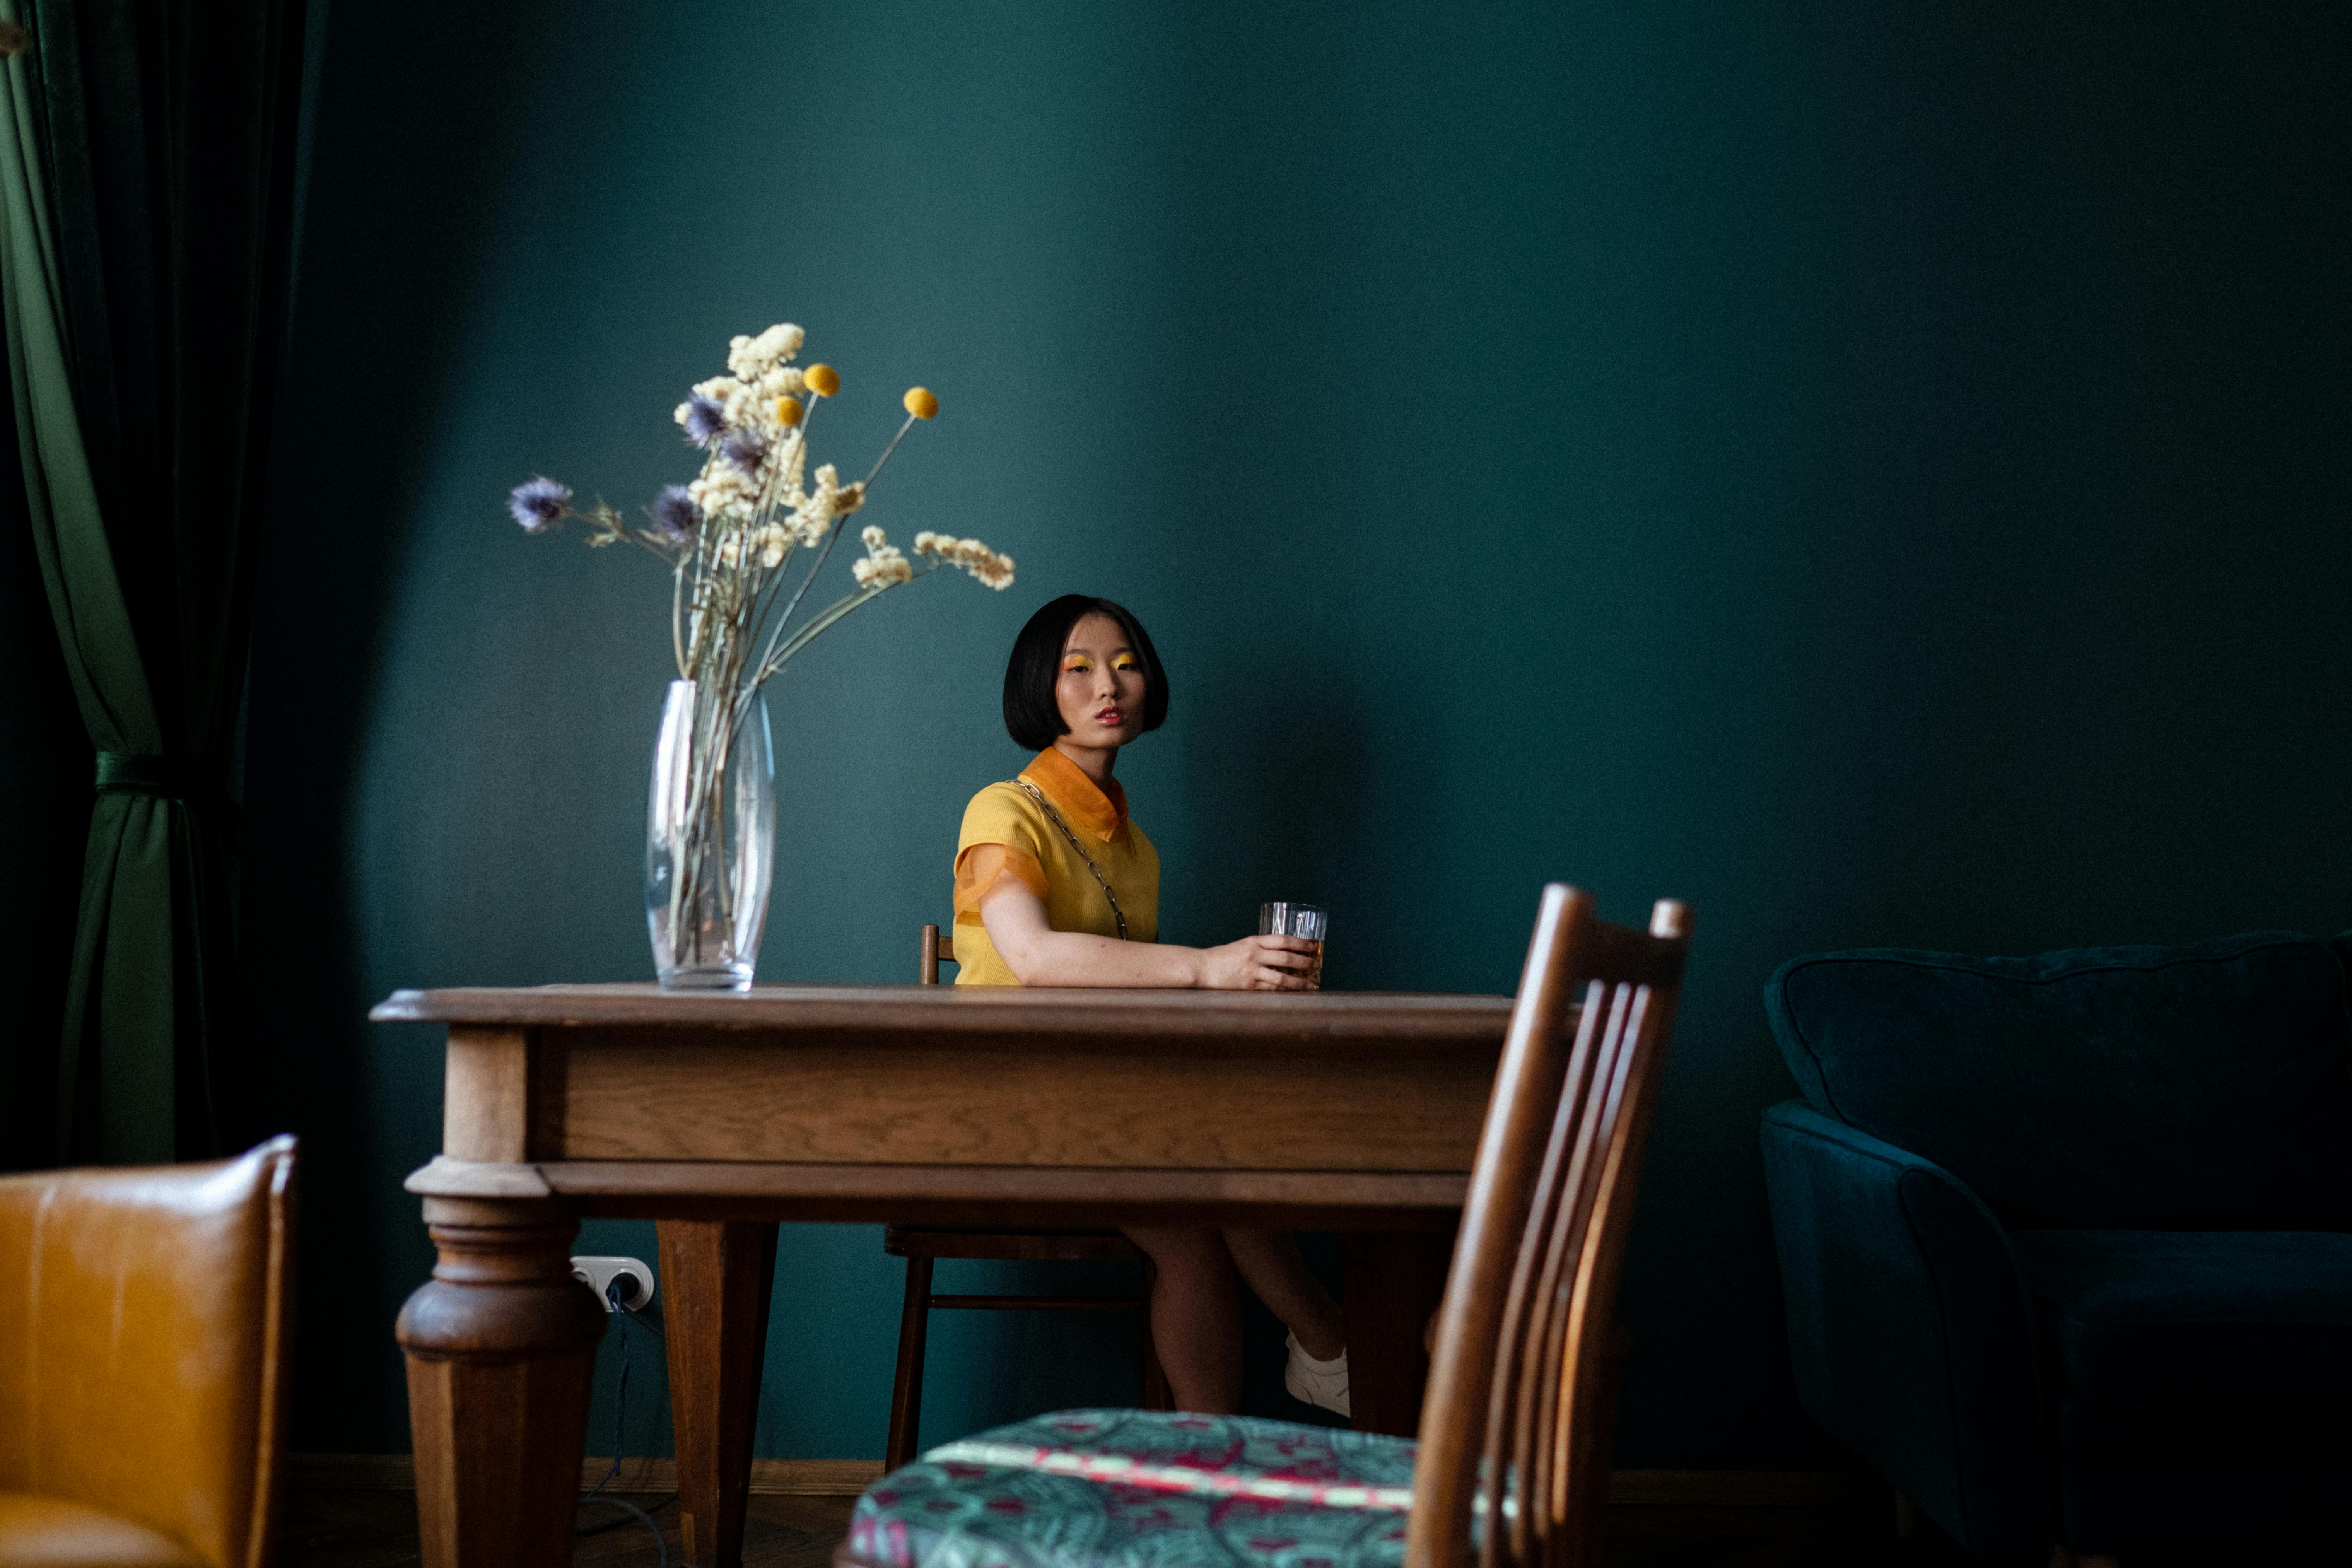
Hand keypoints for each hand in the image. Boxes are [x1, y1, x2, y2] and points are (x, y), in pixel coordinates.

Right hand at [1197, 934, 1321, 990]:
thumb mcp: (1242, 946)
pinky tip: (1294, 993)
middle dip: (1305, 962)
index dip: (1301, 943)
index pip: (1283, 940)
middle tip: (1317, 965)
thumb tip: (1282, 953)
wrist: (1202, 968)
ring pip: (1282, 977)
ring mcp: (1252, 971)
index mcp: (1254, 941)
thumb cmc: (1222, 957)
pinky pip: (1271, 989)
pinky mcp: (1248, 986)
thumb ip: (1260, 948)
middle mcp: (1254, 955)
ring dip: (1300, 982)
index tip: (1313, 947)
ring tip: (1311, 984)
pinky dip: (1285, 991)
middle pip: (1287, 958)